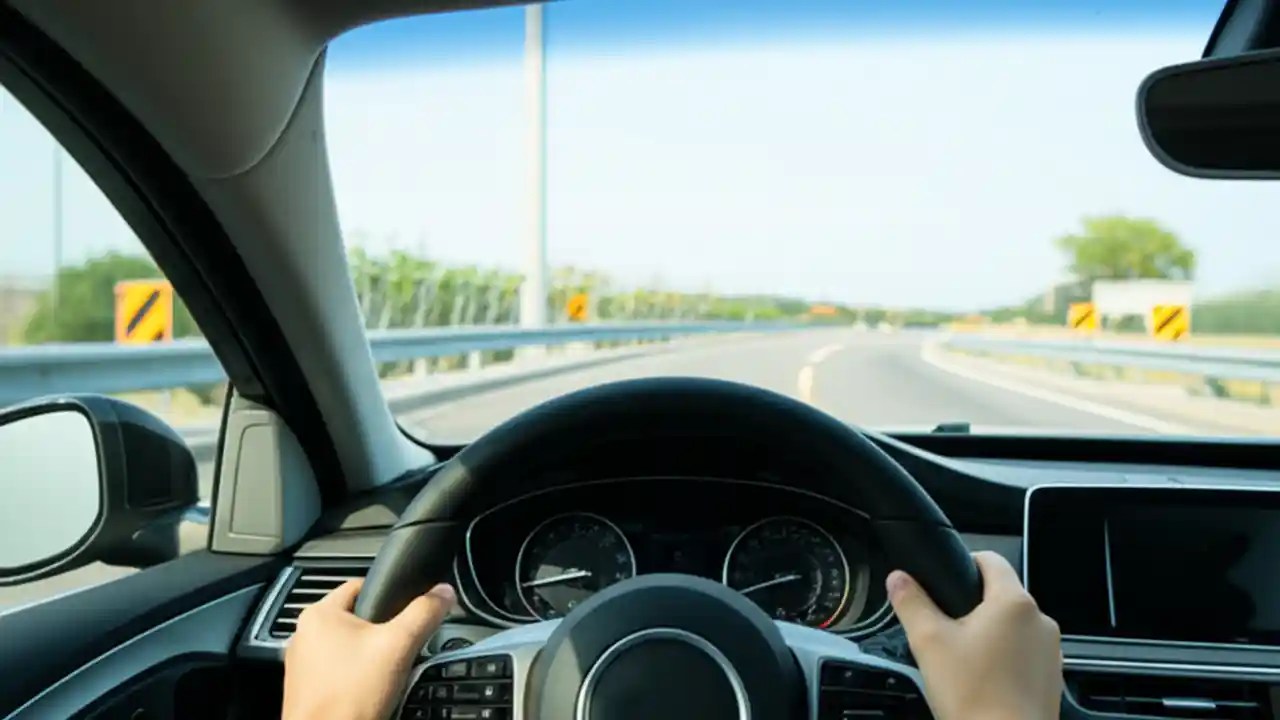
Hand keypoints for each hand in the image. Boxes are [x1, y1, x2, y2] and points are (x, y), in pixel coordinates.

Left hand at [283, 579, 455, 719]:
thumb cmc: (351, 694)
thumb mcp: (398, 646)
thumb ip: (423, 613)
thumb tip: (443, 592)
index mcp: (319, 614)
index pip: (362, 586)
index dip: (390, 597)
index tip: (406, 616)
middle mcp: (303, 634)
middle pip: (357, 620)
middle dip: (380, 634)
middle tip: (397, 651)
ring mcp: (302, 664)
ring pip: (347, 647)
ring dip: (368, 657)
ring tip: (383, 675)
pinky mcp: (305, 688)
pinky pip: (337, 671)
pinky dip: (354, 677)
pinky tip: (367, 691)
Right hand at [887, 551, 1062, 719]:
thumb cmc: (972, 695)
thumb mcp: (929, 643)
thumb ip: (911, 603)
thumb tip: (898, 578)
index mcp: (1014, 602)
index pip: (991, 559)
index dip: (965, 563)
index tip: (944, 582)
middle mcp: (1040, 621)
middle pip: (1001, 595)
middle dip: (972, 607)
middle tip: (945, 631)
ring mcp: (1051, 651)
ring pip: (1013, 626)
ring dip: (990, 634)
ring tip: (963, 661)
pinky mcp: (1053, 677)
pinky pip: (1024, 653)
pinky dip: (1005, 659)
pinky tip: (984, 681)